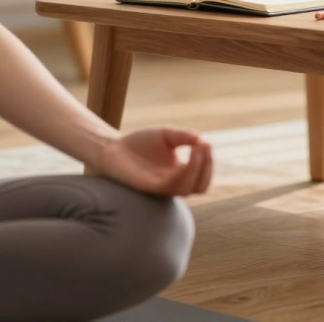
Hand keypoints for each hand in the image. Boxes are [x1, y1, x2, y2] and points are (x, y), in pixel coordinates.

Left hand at [96, 128, 212, 196]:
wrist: (113, 148)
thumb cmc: (140, 143)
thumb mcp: (167, 135)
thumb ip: (184, 137)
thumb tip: (202, 140)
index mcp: (181, 173)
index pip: (203, 177)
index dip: (209, 163)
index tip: (207, 143)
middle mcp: (174, 183)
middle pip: (200, 186)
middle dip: (206, 166)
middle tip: (204, 145)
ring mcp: (162, 187)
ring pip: (187, 188)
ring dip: (197, 168)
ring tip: (197, 147)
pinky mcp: (150, 188)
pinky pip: (170, 185)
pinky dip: (182, 173)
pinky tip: (183, 158)